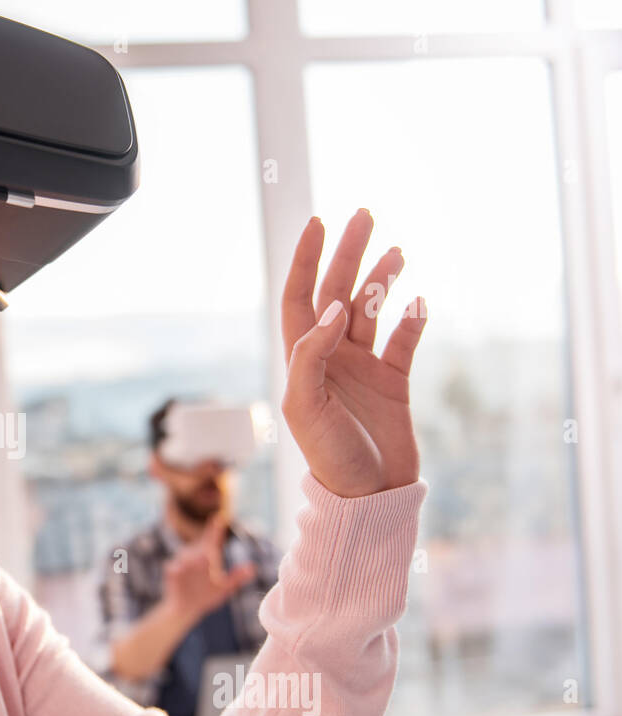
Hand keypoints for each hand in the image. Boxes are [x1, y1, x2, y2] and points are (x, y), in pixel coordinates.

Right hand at [161, 514, 255, 622]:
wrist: (185, 610)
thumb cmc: (205, 597)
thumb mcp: (223, 589)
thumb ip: (236, 578)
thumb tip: (253, 568)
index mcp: (206, 559)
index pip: (212, 541)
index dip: (216, 529)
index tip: (221, 516)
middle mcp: (194, 558)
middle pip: (200, 547)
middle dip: (206, 542)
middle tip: (215, 534)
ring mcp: (181, 565)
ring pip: (187, 556)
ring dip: (194, 557)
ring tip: (206, 557)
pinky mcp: (172, 574)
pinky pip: (174, 568)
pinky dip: (178, 568)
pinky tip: (181, 568)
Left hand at [281, 209, 427, 497]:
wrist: (368, 496)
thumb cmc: (328, 455)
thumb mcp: (305, 406)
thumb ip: (312, 354)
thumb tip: (334, 308)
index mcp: (302, 359)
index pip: (299, 298)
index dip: (305, 261)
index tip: (319, 224)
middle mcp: (330, 358)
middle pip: (338, 293)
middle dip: (348, 255)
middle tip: (364, 215)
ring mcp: (362, 368)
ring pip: (371, 310)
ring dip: (381, 279)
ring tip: (395, 252)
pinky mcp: (393, 383)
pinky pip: (404, 341)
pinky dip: (412, 320)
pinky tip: (419, 301)